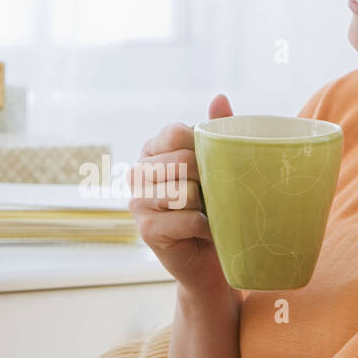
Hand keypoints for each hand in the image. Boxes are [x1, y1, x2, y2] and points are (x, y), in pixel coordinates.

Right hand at [129, 93, 235, 297]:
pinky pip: (188, 218)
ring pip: (186, 191)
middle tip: (210, 197)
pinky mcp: (146, 231)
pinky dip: (204, 227)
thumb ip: (218, 132)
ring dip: (207, 206)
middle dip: (207, 180)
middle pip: (182, 161)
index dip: (201, 149)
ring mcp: (137, 203)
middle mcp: (137, 173)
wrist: (213, 261)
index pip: (177, 133)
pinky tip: (203, 233)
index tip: (209, 167)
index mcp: (152, 151)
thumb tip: (219, 97)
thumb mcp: (219, 167)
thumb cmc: (216, 208)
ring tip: (206, 215)